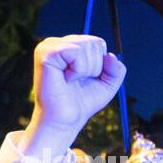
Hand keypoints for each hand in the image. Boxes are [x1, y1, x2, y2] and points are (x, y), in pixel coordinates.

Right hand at [24, 35, 126, 159]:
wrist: (66, 120)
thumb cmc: (83, 102)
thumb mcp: (108, 84)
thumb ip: (117, 69)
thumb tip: (110, 55)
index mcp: (69, 46)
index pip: (97, 42)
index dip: (100, 64)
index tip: (87, 78)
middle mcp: (57, 42)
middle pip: (93, 42)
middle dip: (95, 66)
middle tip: (79, 80)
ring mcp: (49, 46)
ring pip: (86, 46)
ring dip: (86, 69)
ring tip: (71, 80)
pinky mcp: (45, 53)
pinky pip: (75, 52)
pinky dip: (78, 69)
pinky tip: (66, 79)